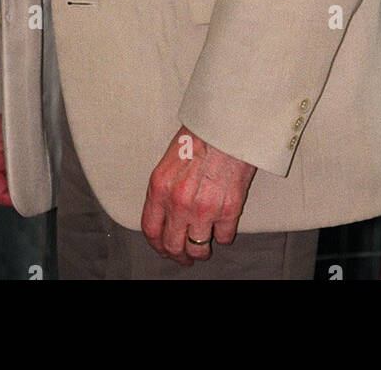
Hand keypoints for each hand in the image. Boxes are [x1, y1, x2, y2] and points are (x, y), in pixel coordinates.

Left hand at [140, 129, 256, 264]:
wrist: (229, 124)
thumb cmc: (201, 136)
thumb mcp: (170, 160)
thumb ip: (165, 189)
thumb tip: (165, 215)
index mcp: (160, 186)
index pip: (151, 230)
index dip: (157, 246)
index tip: (165, 250)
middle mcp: (179, 201)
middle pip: (173, 245)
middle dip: (179, 255)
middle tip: (186, 256)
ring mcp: (204, 208)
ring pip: (198, 248)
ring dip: (202, 250)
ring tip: (206, 244)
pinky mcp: (229, 209)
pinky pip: (224, 238)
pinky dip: (223, 235)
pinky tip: (223, 225)